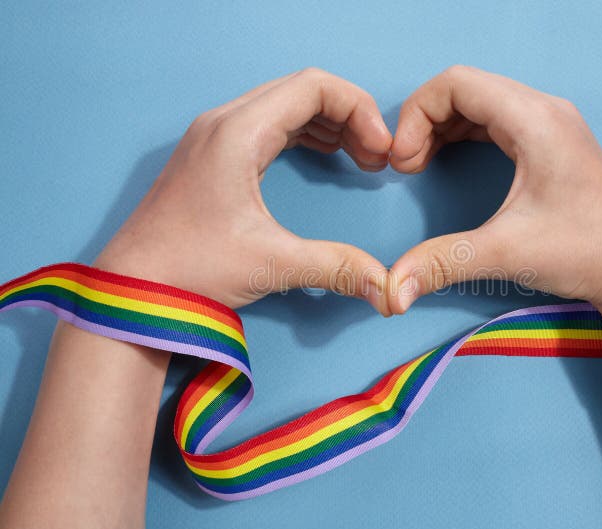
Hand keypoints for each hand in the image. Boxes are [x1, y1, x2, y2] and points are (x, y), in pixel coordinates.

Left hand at [94, 68, 392, 313]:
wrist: (133, 285)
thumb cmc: (190, 268)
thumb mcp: (271, 264)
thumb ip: (336, 267)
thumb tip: (389, 290)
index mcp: (238, 132)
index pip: (314, 87)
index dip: (359, 109)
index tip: (382, 151)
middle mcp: (225, 121)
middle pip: (302, 89)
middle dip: (349, 116)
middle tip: (376, 157)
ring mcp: (216, 134)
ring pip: (286, 104)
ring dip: (329, 123)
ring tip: (361, 157)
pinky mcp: (214, 153)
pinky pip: (270, 123)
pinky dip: (306, 132)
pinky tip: (327, 154)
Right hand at [388, 66, 601, 330]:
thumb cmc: (586, 251)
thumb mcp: (506, 252)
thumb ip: (443, 262)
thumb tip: (393, 288)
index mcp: (534, 119)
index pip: (456, 83)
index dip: (416, 114)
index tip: (402, 160)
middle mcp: (544, 111)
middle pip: (466, 88)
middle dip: (425, 121)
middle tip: (407, 166)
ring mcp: (552, 125)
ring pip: (481, 103)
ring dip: (443, 127)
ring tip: (420, 164)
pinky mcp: (554, 144)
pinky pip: (497, 121)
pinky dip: (465, 134)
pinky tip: (450, 160)